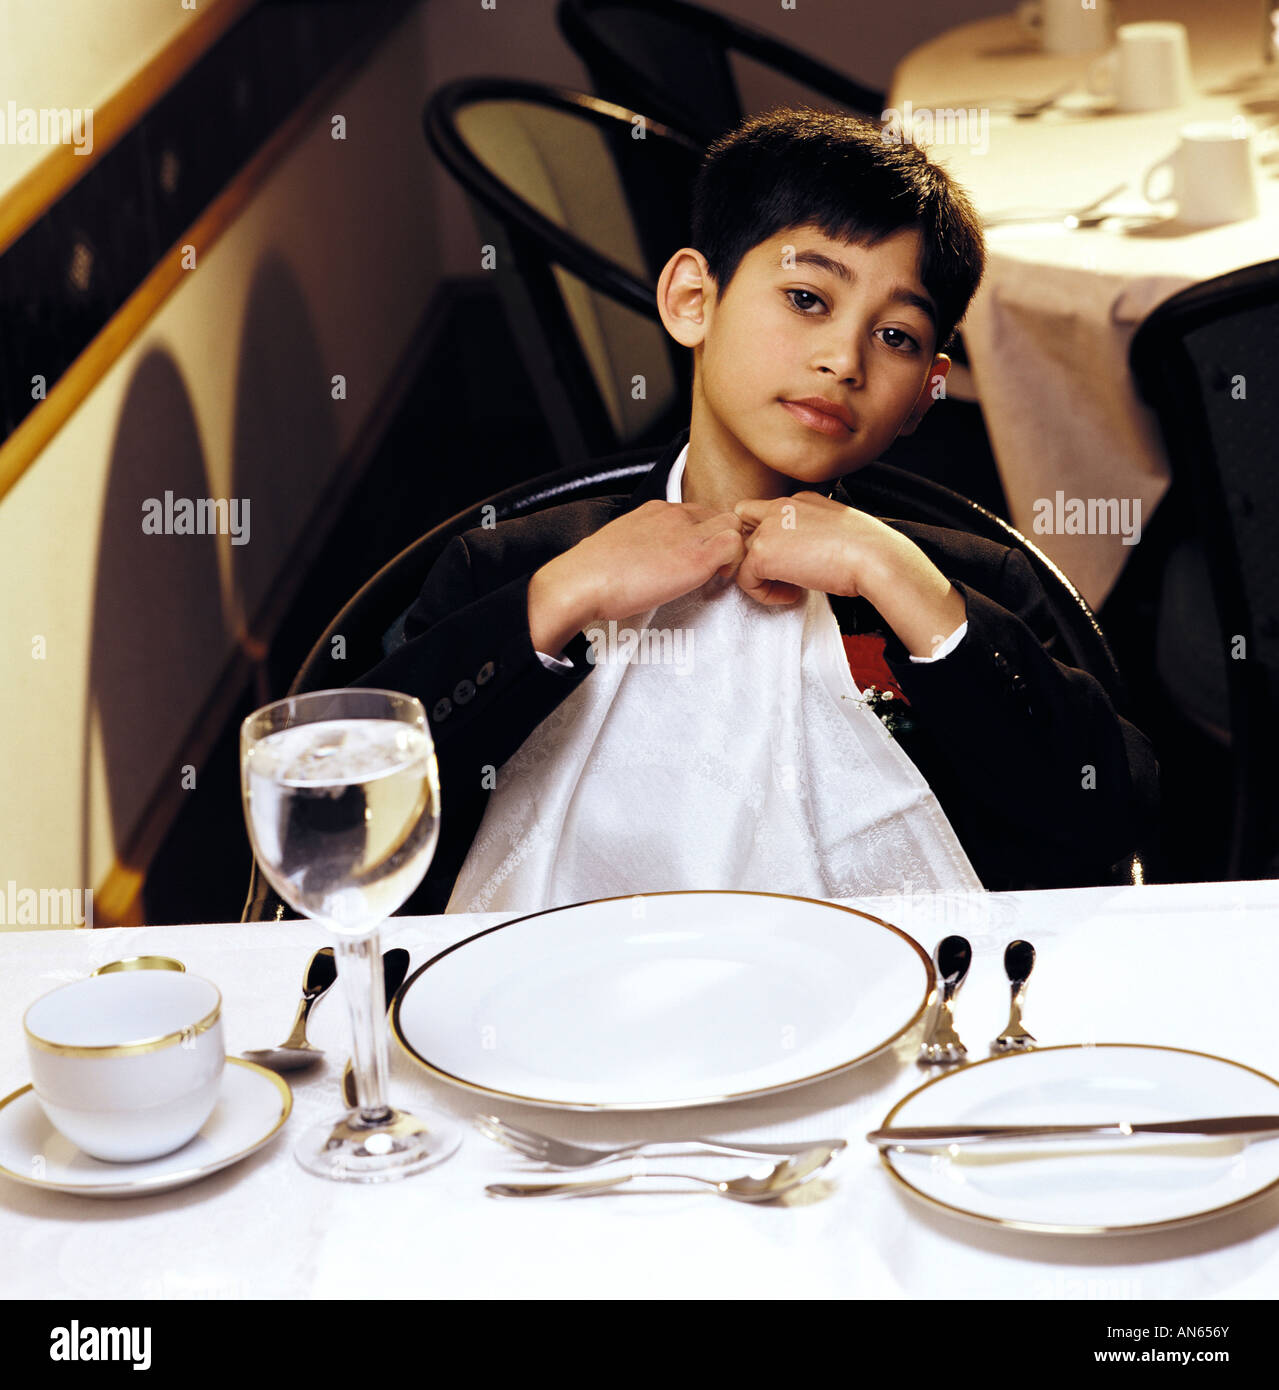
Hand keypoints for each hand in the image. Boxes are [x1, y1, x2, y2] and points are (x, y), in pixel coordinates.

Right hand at [528, 500, 744, 653]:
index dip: (706, 535)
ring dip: (733, 549)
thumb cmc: (594, 573)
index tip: (699, 556)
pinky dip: (735, 562)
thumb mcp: (620, 545)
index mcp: (655, 510)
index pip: (698, 511)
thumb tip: (643, 561)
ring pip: (735, 524)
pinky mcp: (696, 556)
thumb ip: (641, 545)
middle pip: (721, 514)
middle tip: (715, 567)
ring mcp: (687, 533)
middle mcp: (674, 514)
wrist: (584, 580)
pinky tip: (717, 579)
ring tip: (718, 573)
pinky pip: (735, 545)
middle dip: (724, 540)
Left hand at [732, 492, 877, 605]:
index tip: (788, 559)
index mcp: (799, 499)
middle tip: (779, 573)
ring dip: (761, 575)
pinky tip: (793, 594)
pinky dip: (764, 594)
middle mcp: (780, 507)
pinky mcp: (763, 553)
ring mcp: (768, 528)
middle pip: (742, 527)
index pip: (762, 511)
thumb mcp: (834, 529)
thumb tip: (804, 555)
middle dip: (753, 551)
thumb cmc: (867, 549)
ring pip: (741, 554)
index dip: (766, 537)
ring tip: (791, 587)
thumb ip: (810, 533)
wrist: (873, 556)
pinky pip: (745, 579)